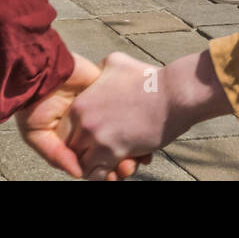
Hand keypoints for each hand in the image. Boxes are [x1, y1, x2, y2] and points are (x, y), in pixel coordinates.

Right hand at [14, 53, 140, 180]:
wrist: (40, 69)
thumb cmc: (32, 103)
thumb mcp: (36, 134)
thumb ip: (56, 155)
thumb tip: (80, 173)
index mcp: (72, 139)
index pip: (93, 161)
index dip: (103, 172)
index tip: (112, 178)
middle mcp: (88, 126)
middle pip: (112, 150)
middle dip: (122, 163)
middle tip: (127, 168)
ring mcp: (100, 110)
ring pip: (122, 134)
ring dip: (132, 148)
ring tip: (138, 158)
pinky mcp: (108, 92)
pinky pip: (126, 112)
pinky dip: (135, 124)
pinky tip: (142, 136)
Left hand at [67, 50, 226, 176]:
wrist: (174, 94)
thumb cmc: (148, 79)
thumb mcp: (114, 63)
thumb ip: (97, 72)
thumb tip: (95, 75)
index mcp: (80, 103)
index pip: (64, 131)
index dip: (78, 137)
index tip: (95, 138)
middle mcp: (83, 122)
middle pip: (72, 150)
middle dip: (87, 154)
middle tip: (106, 153)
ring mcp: (97, 138)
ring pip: (84, 166)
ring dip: (99, 167)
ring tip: (118, 161)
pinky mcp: (114, 152)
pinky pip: (100, 174)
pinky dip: (110, 174)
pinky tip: (126, 164)